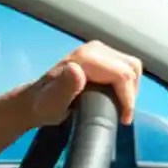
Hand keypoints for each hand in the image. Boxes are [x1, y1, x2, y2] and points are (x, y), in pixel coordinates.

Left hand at [28, 40, 142, 125]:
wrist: (36, 100)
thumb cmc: (45, 105)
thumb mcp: (52, 101)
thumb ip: (65, 87)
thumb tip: (77, 71)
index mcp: (86, 57)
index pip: (122, 73)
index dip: (128, 98)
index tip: (124, 118)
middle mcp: (94, 49)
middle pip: (130, 67)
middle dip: (131, 92)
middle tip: (123, 113)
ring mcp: (98, 50)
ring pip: (130, 66)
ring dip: (130, 88)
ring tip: (122, 107)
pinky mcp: (101, 56)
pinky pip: (124, 66)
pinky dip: (126, 83)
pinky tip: (117, 98)